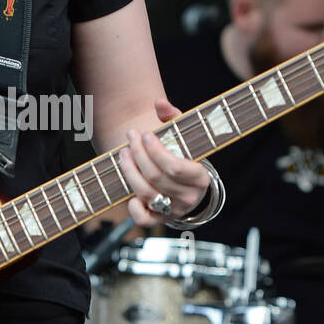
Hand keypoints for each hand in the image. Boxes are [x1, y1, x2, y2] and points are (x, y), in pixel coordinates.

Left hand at [116, 98, 210, 228]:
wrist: (183, 183)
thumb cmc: (181, 153)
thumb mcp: (182, 134)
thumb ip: (173, 116)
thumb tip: (159, 102)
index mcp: (200, 177)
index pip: (175, 167)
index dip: (155, 151)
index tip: (145, 134)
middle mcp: (189, 198)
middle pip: (156, 177)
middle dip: (139, 155)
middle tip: (130, 137)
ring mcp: (173, 211)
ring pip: (146, 193)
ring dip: (129, 171)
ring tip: (123, 153)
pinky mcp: (159, 221)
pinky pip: (143, 219)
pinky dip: (133, 206)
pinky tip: (128, 191)